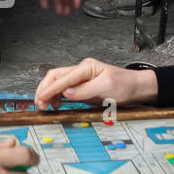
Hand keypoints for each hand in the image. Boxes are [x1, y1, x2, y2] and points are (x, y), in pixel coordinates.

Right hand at [33, 57, 156, 108]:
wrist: (135, 87)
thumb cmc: (124, 85)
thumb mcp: (106, 88)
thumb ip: (85, 90)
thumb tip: (66, 93)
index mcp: (87, 67)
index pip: (64, 78)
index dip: (50, 89)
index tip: (41, 98)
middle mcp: (82, 70)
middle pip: (55, 76)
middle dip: (44, 89)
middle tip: (39, 103)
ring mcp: (81, 77)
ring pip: (57, 82)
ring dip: (48, 92)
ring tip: (44, 105)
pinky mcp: (82, 85)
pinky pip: (64, 88)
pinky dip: (56, 95)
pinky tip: (54, 103)